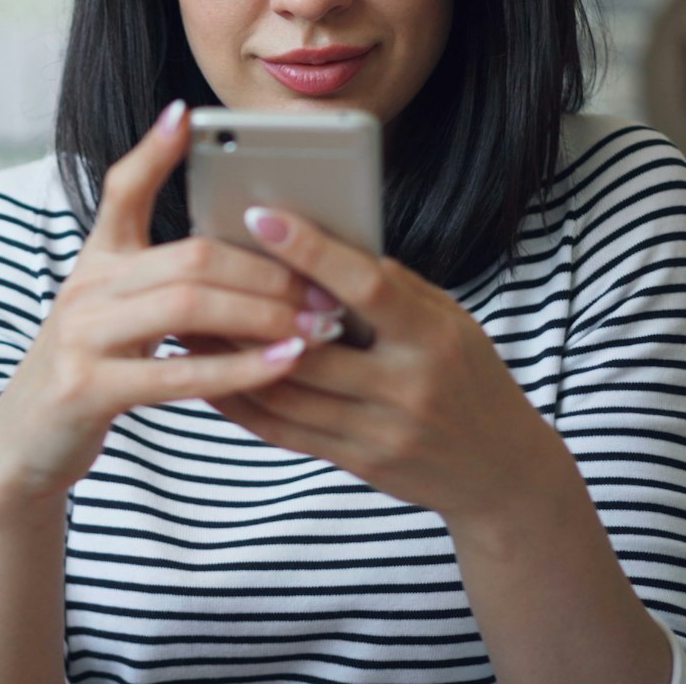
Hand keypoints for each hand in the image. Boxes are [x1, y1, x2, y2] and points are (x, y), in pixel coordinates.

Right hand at [0, 103, 346, 511]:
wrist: (25, 441)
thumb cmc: (88, 372)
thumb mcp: (111, 312)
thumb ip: (161, 280)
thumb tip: (242, 254)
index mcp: (95, 262)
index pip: (121, 190)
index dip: (154, 151)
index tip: (188, 115)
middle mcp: (84, 289)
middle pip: (189, 256)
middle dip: (266, 271)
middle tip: (325, 290)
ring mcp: (80, 336)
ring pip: (187, 306)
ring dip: (263, 315)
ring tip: (317, 327)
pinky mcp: (86, 388)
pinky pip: (176, 373)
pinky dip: (239, 368)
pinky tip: (283, 364)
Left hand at [198, 206, 571, 523]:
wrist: (501, 471)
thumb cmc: (468, 375)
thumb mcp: (449, 321)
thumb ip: (390, 288)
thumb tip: (319, 244)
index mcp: (434, 337)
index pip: (366, 286)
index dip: (311, 250)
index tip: (258, 215)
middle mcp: (408, 387)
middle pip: (309, 345)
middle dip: (245, 309)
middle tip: (192, 272)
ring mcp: (381, 431)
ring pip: (283, 390)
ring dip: (225, 356)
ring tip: (185, 320)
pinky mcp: (356, 462)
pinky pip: (281, 430)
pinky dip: (237, 401)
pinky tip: (205, 373)